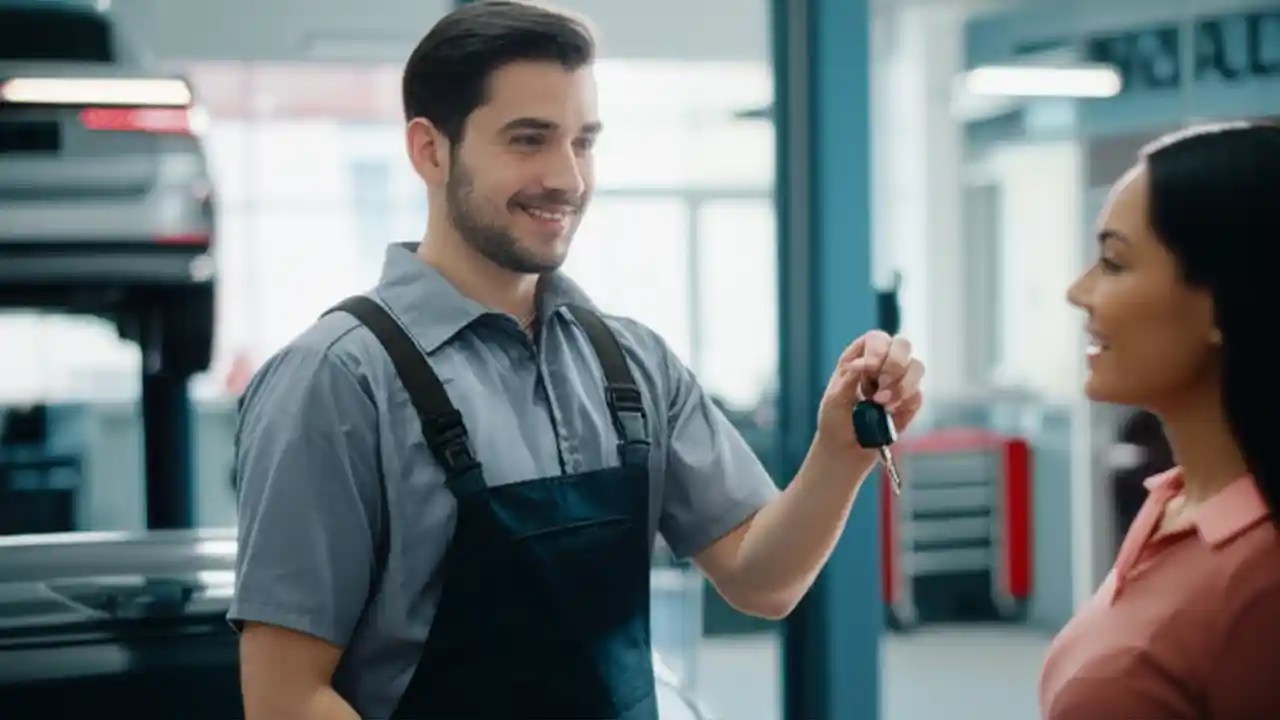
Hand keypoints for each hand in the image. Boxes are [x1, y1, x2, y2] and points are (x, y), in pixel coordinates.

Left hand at [814, 330, 923, 457]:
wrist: (844, 452)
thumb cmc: (834, 423)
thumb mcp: (833, 400)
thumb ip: (848, 380)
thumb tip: (862, 364)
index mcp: (860, 359)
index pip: (876, 338)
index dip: (878, 348)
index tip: (869, 368)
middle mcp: (881, 366)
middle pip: (903, 345)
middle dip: (895, 363)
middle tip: (880, 384)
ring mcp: (898, 383)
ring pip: (917, 367)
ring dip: (901, 385)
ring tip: (881, 403)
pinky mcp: (908, 404)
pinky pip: (918, 396)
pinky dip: (905, 404)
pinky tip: (889, 415)